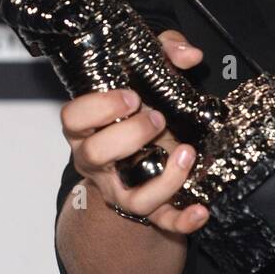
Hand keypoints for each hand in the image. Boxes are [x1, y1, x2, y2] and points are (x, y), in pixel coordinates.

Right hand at [59, 28, 208, 235]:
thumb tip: (190, 54)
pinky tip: (201, 209)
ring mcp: (121, 188)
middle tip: (157, 118)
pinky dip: (182, 219)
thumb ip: (166, 52)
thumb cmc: (142, 106)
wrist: (144, 152)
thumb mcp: (149, 73)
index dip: (97, 108)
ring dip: (163, 179)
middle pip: (97, 155)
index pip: (73, 119)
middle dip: (129, 135)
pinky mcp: (149, 209)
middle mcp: (99, 161)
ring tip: (187, 153)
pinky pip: (162, 222)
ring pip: (131, 197)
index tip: (130, 96)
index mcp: (90, 126)